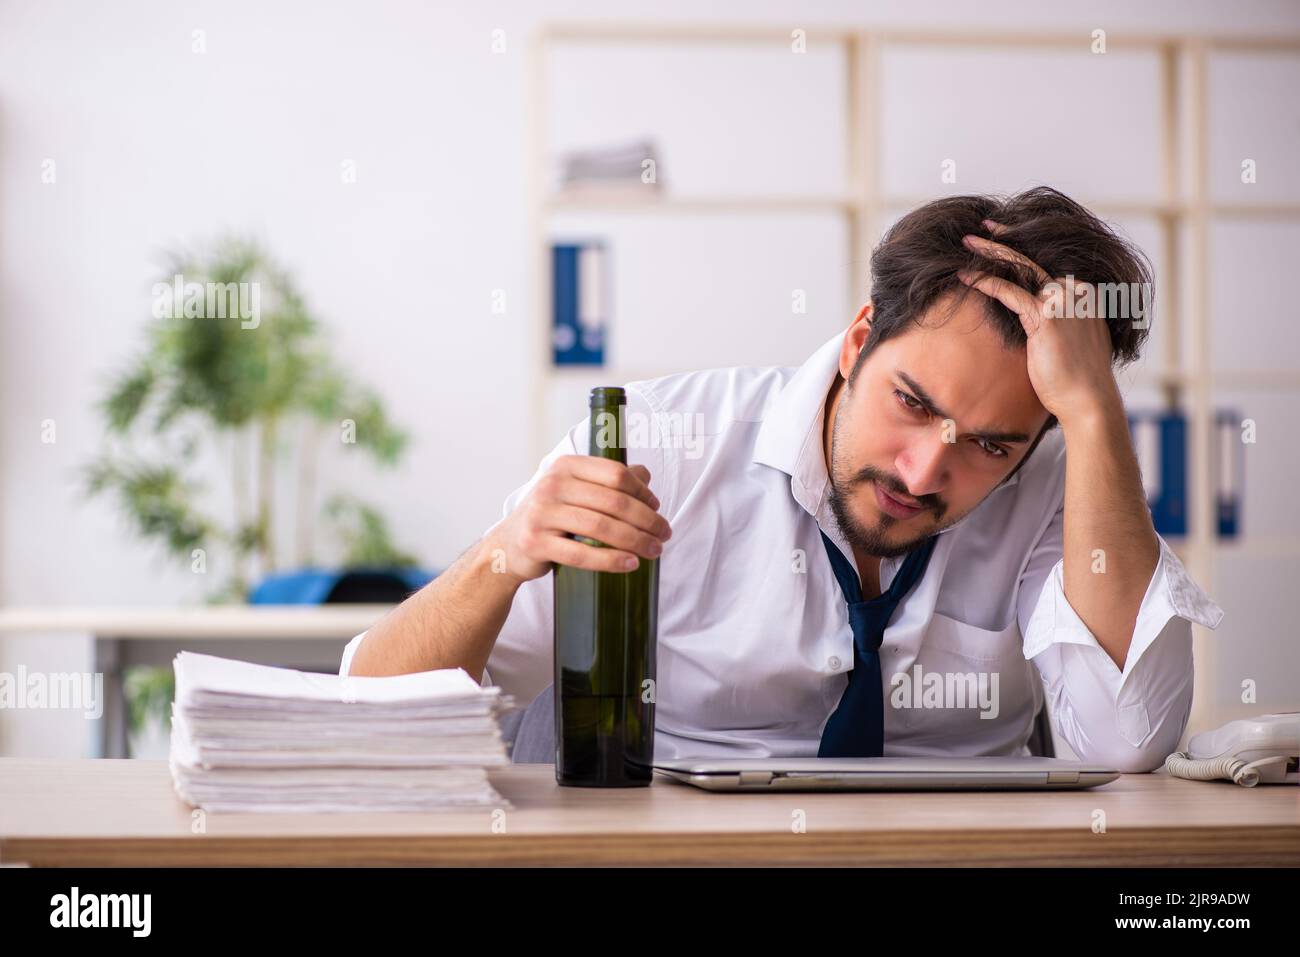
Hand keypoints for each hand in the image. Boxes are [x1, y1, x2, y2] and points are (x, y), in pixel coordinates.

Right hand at [487, 455, 671, 582]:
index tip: (657, 507)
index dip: (642, 492)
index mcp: (566, 466)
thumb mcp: (576, 491)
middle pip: (614, 501)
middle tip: (664, 535)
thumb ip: (608, 480)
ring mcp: (542, 513)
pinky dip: (611, 560)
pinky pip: (583, 553)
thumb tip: (645, 475)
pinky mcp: (537, 542)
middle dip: (646, 520)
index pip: (615, 474)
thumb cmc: (551, 515)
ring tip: (654, 551)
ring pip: (601, 527)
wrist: (508, 545)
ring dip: (635, 541)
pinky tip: (631, 564)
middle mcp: (552, 484)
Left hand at [956, 219, 1122, 424]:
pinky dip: (986, 282)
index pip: (1046, 265)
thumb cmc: (1077, 378)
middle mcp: (1076, 291)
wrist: (1088, 400)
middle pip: (1033, 259)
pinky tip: (966, 275)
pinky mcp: (1046, 317)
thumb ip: (1059, 323)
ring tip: (967, 244)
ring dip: (990, 254)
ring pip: (1020, 269)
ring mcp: (1062, 302)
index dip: (1020, 253)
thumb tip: (1041, 322)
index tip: (1001, 240)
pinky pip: (1010, 292)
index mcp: (1084, 294)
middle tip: (979, 231)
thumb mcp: (1072, 341)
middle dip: (1003, 242)